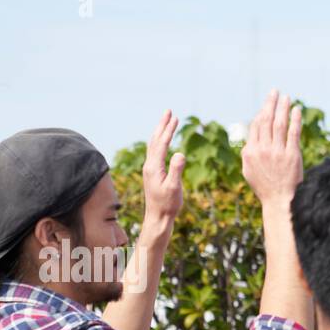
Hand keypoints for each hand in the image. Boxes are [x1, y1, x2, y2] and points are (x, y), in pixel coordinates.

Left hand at [140, 110, 184, 234]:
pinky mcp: (152, 173)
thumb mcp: (175, 188)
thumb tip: (180, 153)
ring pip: (153, 145)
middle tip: (169, 111)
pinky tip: (162, 141)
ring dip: (160, 132)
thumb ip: (177, 170)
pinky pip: (154, 152)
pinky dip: (158, 141)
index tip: (175, 117)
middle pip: (155, 140)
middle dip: (162, 125)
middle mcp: (149, 165)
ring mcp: (149, 169)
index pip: (161, 143)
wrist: (158, 218)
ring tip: (166, 121)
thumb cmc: (168, 205)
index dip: (168, 130)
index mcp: (154, 167)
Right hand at [243, 89, 302, 207]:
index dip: (262, 113)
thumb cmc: (264, 187)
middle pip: (266, 120)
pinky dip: (295, 120)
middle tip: (274, 91)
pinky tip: (296, 110)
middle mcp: (262, 149)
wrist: (279, 201)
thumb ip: (248, 153)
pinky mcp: (292, 155)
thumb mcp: (249, 170)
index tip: (267, 105)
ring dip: (282, 107)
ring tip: (286, 97)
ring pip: (279, 123)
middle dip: (270, 103)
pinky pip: (293, 133)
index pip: (256, 126)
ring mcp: (277, 152)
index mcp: (250, 151)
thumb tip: (250, 139)